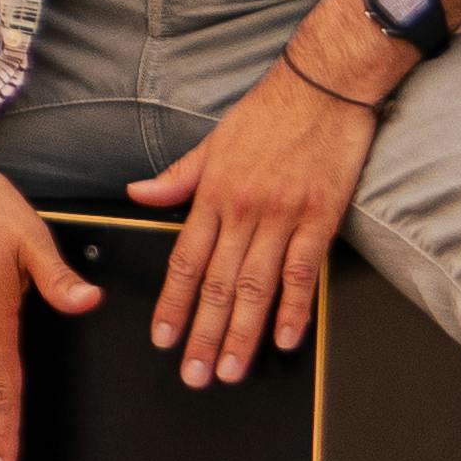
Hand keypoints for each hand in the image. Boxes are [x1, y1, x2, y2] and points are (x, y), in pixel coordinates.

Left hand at [127, 46, 383, 383]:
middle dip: (203, 334)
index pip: (185, 260)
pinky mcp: (320, 217)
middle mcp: (243, 209)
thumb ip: (177, 177)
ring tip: (231, 369)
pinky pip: (303, 271)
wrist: (321, 86)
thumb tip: (138, 193)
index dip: (173, 303)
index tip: (164, 337)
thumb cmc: (268, 112)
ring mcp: (282, 215)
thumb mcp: (212, 141)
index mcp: (213, 193)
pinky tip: (284, 339)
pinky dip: (294, 308)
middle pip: (218, 284)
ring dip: (242, 334)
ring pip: (256, 286)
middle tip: (194, 374)